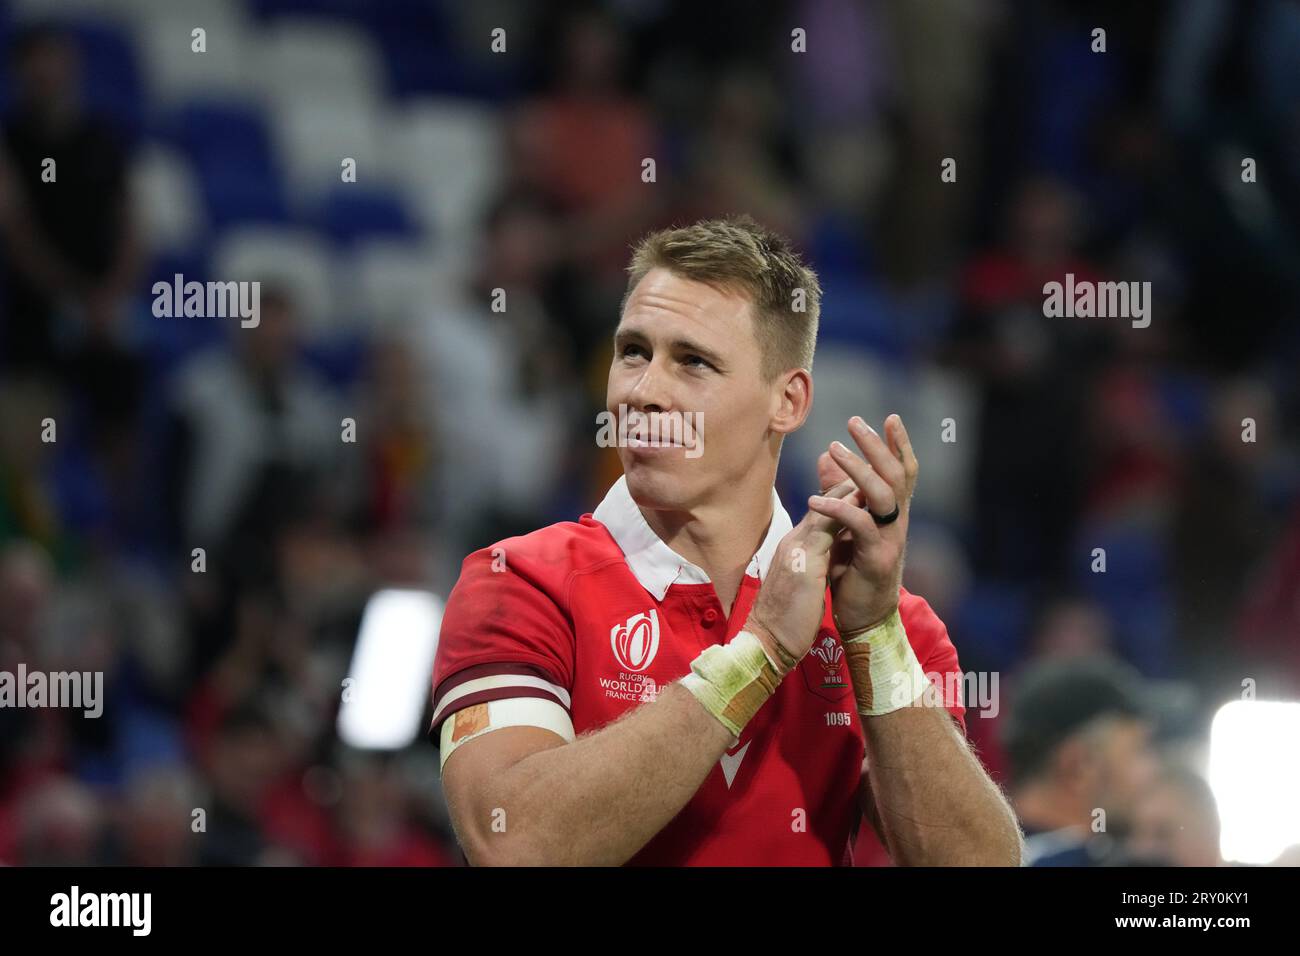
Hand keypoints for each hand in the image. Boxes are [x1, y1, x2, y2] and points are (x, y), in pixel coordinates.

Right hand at [745, 477, 859, 672]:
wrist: (766, 644)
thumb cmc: (783, 622)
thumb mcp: (799, 587)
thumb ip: (810, 566)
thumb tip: (823, 561)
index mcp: (793, 549)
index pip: (820, 514)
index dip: (842, 499)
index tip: (864, 488)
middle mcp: (793, 542)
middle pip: (823, 503)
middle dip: (848, 486)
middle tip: (873, 469)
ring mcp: (797, 549)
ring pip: (826, 509)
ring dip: (850, 492)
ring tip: (874, 477)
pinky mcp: (804, 561)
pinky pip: (828, 527)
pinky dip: (846, 513)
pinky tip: (865, 505)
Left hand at [807, 414, 917, 634]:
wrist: (862, 618)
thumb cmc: (854, 572)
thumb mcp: (847, 527)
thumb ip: (840, 493)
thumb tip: (828, 459)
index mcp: (892, 514)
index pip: (903, 472)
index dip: (899, 444)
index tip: (889, 417)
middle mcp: (897, 523)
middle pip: (896, 474)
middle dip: (877, 445)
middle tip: (854, 422)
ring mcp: (890, 540)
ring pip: (882, 494)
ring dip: (858, 469)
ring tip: (834, 449)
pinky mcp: (876, 559)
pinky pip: (860, 525)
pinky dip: (837, 509)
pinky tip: (814, 500)